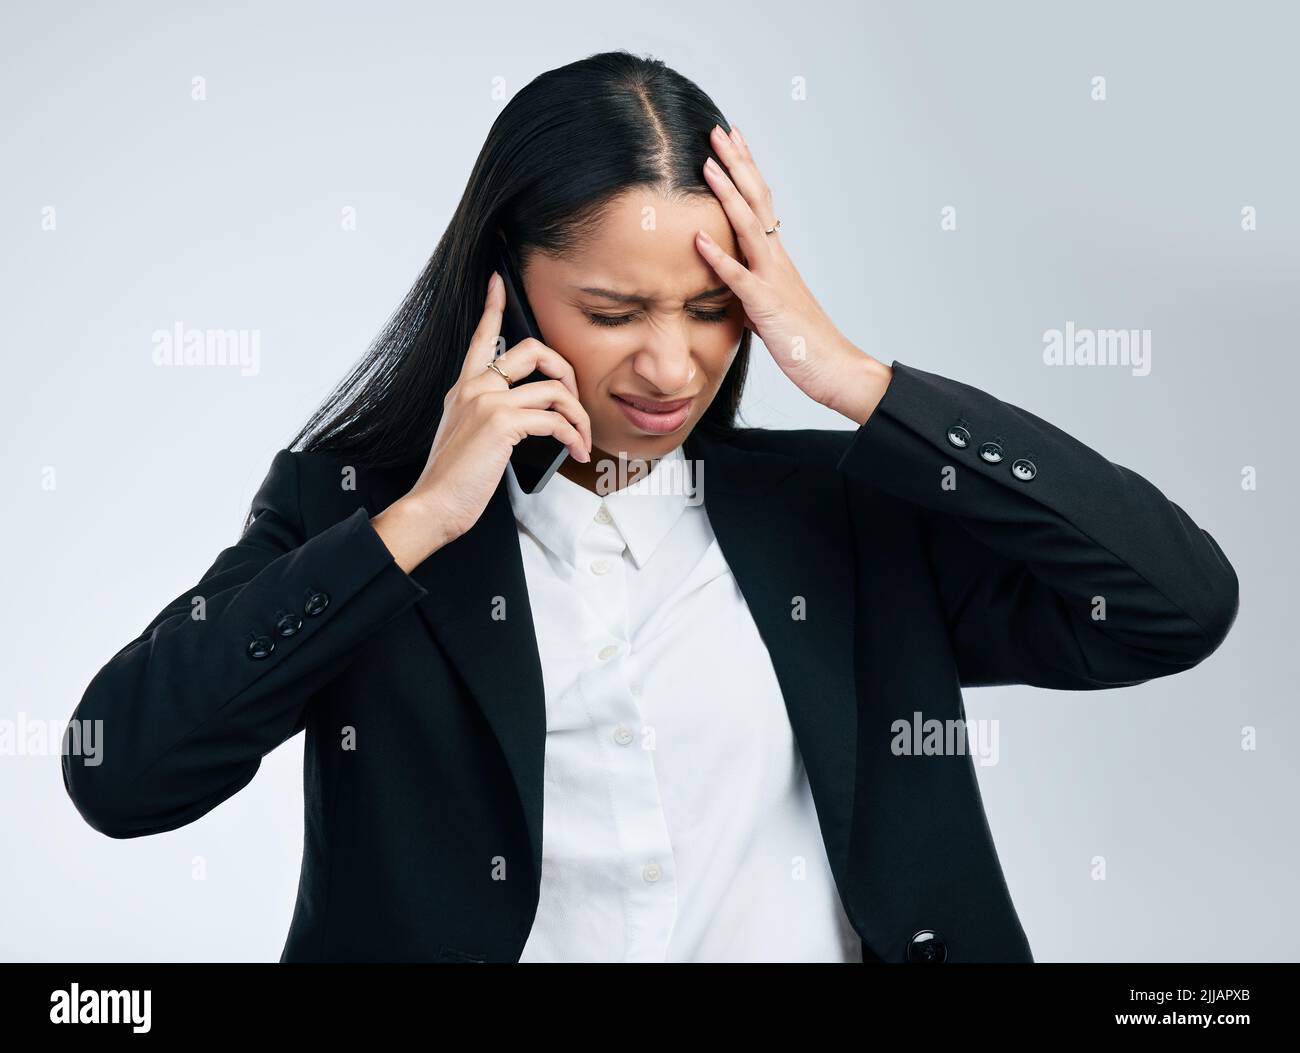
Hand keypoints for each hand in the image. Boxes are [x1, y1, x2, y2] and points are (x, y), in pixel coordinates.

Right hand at [370, 271, 592, 570]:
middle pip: (535, 350)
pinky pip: (555, 419)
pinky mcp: (502, 423)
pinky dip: (573, 436)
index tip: (499, 282)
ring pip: (554, 390)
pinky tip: (575, 451)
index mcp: (464, 388)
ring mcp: (488, 401)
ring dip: (579, 417)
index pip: (480, 336)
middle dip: (568, 372)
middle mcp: (475, 387)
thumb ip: (488, 417)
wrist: (433, 505)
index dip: (493, 305)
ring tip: (582, 440)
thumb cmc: (452, 481)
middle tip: (576, 403)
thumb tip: (525, 418)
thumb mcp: (467, 437)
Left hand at [694, 123, 892, 425]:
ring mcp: (774, 279)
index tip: (729, 139)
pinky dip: (718, 256)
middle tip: (717, 130)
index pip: (760, 203)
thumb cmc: (804, 343)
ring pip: (749, 227)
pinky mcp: (767, 306)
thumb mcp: (770, 311)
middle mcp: (778, 259)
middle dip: (737, 163)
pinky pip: (739, 278)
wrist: (835, 369)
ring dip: (727, 194)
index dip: (745, 169)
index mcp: (778, 258)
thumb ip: (751, 292)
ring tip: (707, 164)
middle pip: (757, 200)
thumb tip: (732, 286)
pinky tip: (698, 237)